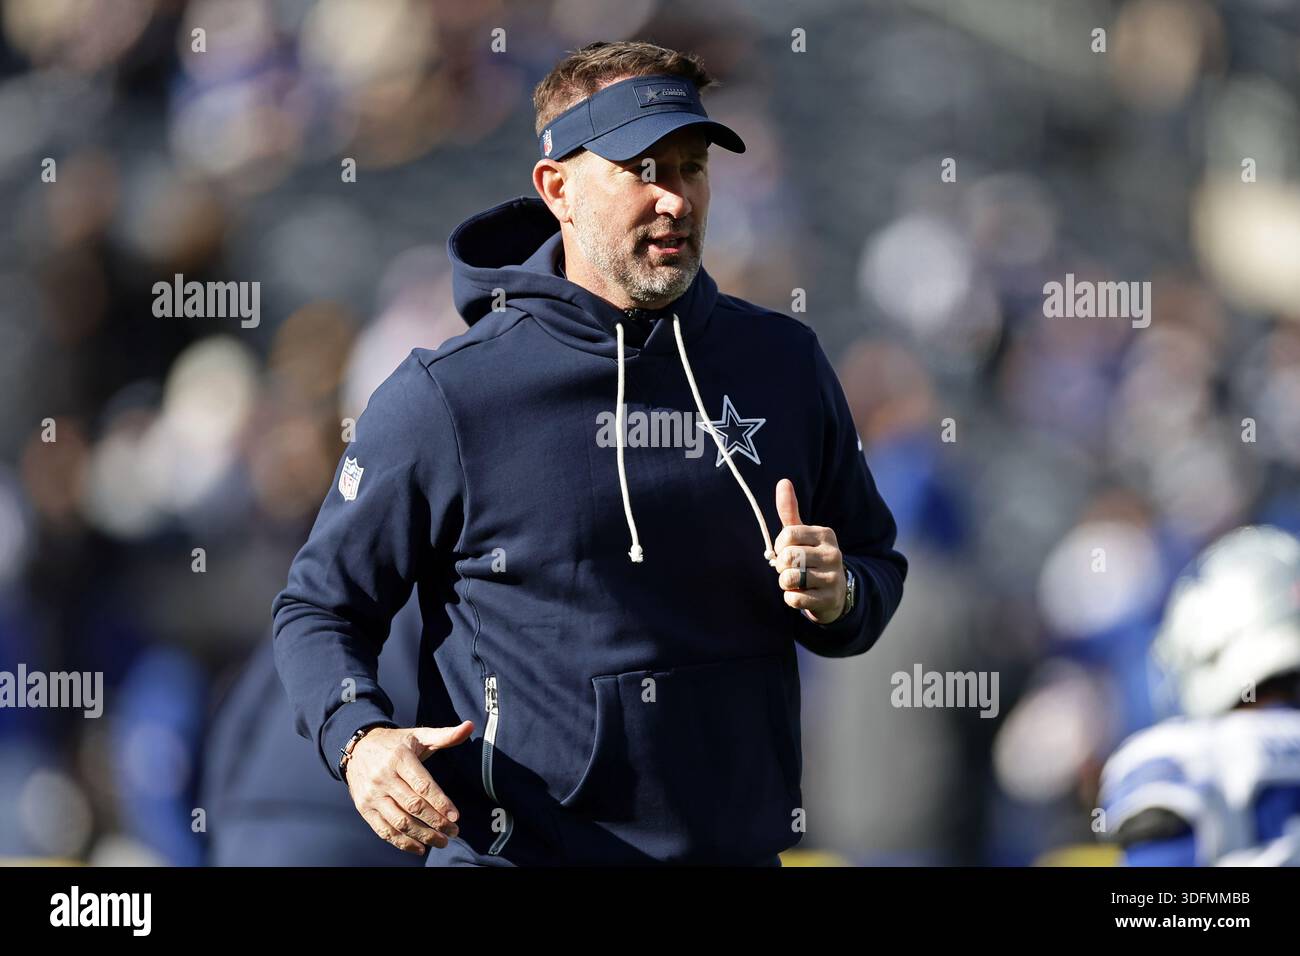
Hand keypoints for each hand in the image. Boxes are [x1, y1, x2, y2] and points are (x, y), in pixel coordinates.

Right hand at [345, 721, 473, 855]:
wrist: (357, 747)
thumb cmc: (395, 743)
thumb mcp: (418, 735)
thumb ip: (445, 735)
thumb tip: (469, 726)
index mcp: (399, 758)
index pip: (422, 785)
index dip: (440, 802)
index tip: (456, 816)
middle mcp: (383, 777)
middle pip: (413, 806)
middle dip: (436, 822)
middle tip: (454, 832)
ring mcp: (372, 794)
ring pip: (399, 821)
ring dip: (422, 835)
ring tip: (441, 841)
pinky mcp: (364, 808)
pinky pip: (383, 830)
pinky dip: (402, 842)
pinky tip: (419, 847)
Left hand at [771, 478, 846, 623]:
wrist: (835, 592)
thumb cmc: (812, 558)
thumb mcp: (802, 534)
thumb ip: (790, 511)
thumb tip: (783, 481)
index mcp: (825, 534)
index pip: (787, 535)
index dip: (780, 546)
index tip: (787, 551)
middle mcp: (833, 554)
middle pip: (787, 557)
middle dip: (781, 566)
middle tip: (790, 568)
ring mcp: (833, 577)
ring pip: (789, 579)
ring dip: (785, 583)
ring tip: (796, 581)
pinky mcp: (829, 600)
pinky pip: (795, 599)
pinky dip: (791, 598)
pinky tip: (802, 594)